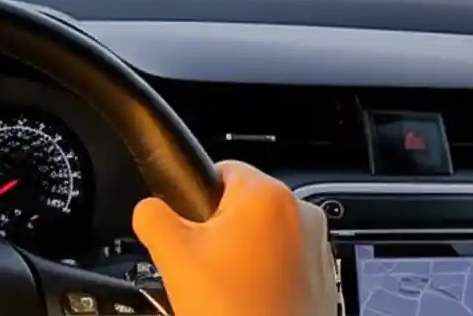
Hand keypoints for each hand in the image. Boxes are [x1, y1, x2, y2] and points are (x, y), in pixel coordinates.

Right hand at [133, 161, 336, 315]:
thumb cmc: (233, 312)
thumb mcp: (171, 255)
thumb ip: (150, 215)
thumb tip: (150, 209)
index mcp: (267, 195)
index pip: (218, 171)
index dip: (195, 202)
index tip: (190, 232)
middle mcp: (301, 214)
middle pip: (240, 207)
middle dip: (217, 233)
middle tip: (204, 269)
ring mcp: (318, 248)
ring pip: (260, 237)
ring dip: (240, 257)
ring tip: (227, 291)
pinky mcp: (323, 278)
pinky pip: (281, 264)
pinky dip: (262, 277)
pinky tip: (247, 302)